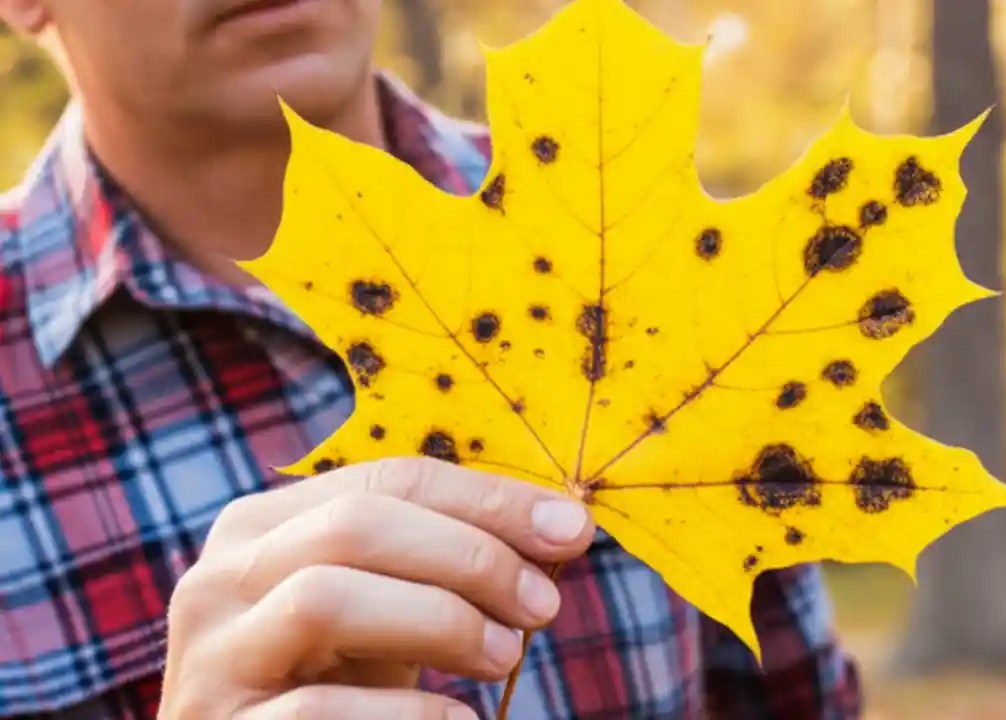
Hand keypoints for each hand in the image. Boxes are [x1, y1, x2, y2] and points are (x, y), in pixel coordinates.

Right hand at [157, 457, 593, 718]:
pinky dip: (407, 714)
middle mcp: (220, 578)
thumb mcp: (386, 604)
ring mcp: (211, 658)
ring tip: (504, 656)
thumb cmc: (340, 678)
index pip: (389, 479)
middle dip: (470, 556)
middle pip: (355, 526)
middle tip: (543, 605)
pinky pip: (317, 709)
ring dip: (439, 621)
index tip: (572, 531)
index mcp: (263, 524)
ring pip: (325, 600)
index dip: (490, 499)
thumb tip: (563, 529)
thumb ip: (446, 560)